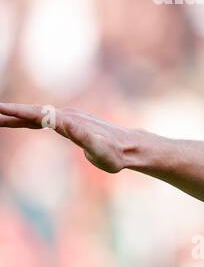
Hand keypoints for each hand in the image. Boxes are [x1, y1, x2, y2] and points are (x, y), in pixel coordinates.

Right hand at [0, 103, 132, 172]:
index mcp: (69, 122)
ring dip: (15, 115)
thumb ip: (84, 139)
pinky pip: (43, 120)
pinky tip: (17, 121)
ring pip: (36, 115)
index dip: (18, 112)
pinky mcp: (69, 123)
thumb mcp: (100, 151)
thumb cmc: (114, 154)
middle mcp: (67, 116)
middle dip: (10, 112)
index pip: (38, 115)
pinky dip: (27, 119)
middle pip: (32, 113)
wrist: (128, 148)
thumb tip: (68, 126)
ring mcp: (68, 118)